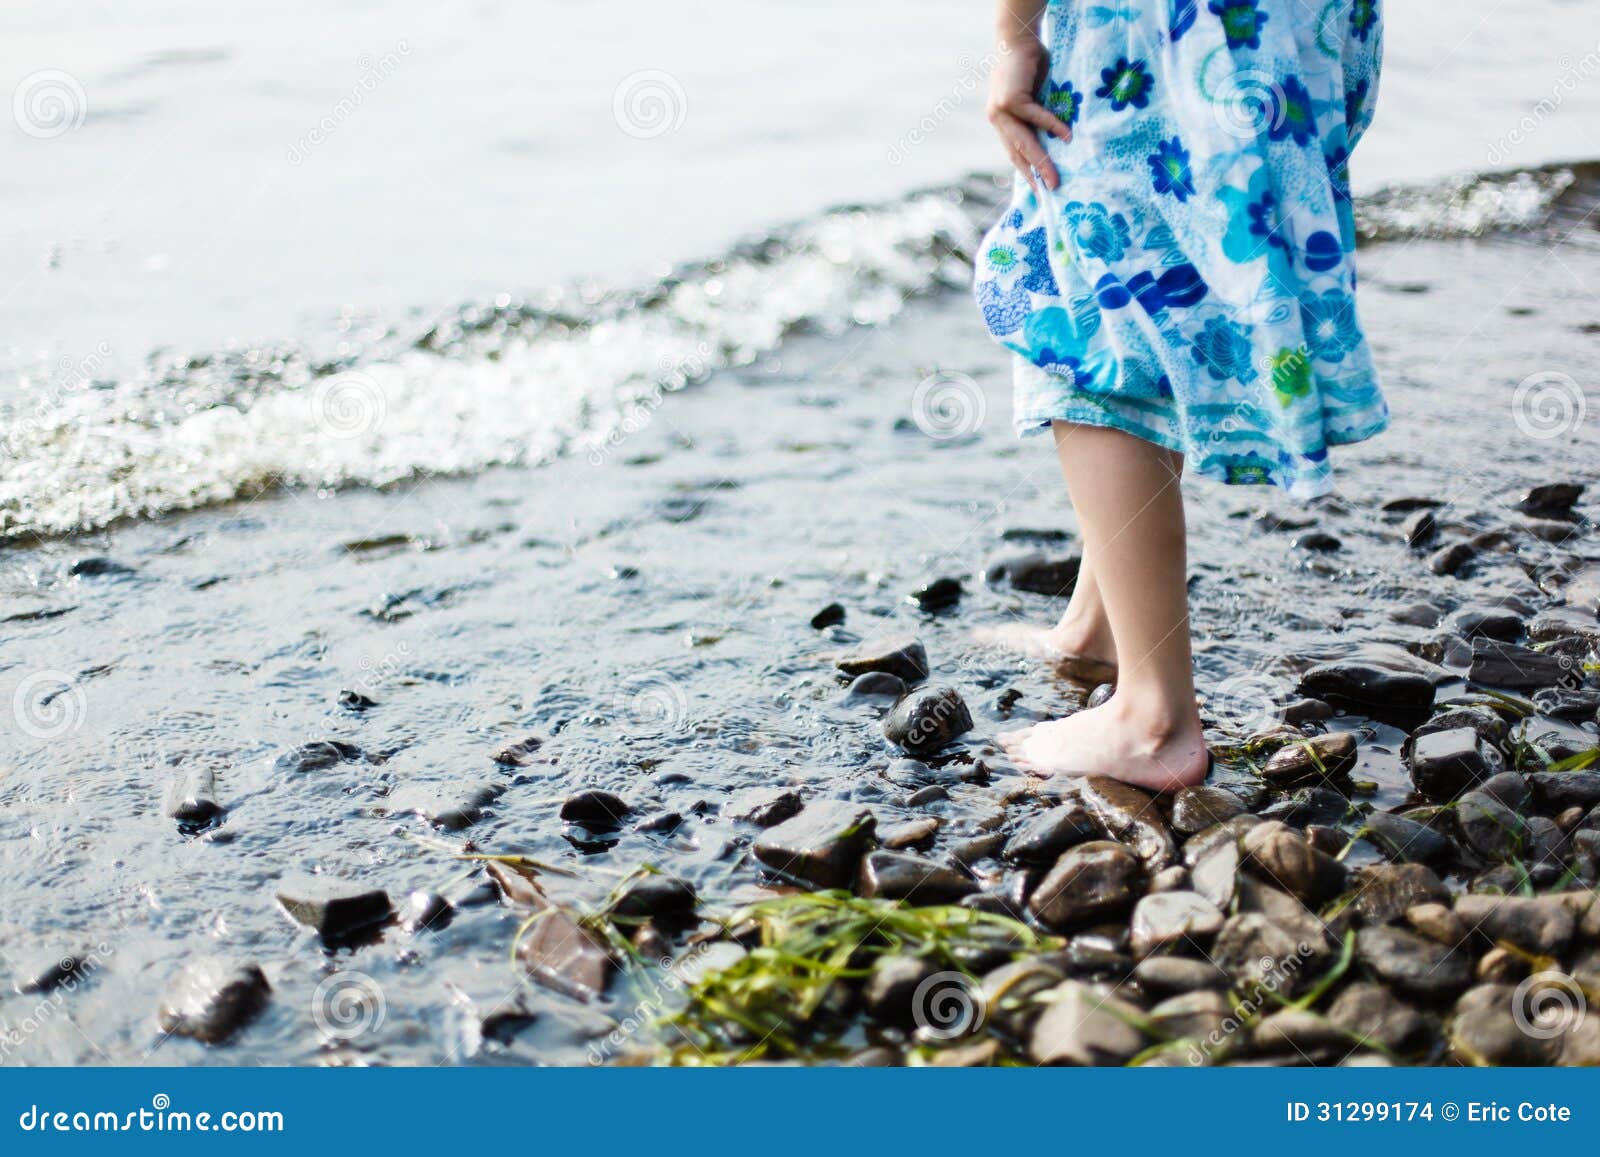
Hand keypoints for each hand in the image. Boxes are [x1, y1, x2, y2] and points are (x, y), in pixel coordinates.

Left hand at [986, 34, 1071, 190]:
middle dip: (1035, 174)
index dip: (1027, 172)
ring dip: (1041, 161)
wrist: (1017, 39)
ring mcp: (1001, 111)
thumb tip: (1060, 140)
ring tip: (1055, 177)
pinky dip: (1051, 126)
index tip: (1040, 191)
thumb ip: (1039, 118)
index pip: (1014, 153)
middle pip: (1018, 153)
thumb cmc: (1030, 67)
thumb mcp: (1035, 97)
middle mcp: (998, 120)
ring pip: (1024, 142)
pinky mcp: (1010, 100)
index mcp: (1002, 122)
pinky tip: (1066, 136)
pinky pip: (1035, 118)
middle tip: (1051, 191)